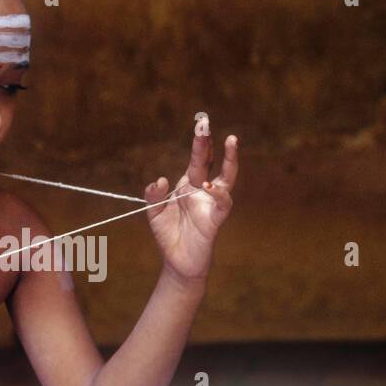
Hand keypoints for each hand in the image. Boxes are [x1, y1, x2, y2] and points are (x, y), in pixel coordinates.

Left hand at [144, 118, 237, 280]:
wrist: (177, 262)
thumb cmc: (168, 235)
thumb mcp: (154, 213)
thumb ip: (154, 195)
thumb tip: (160, 180)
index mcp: (188, 185)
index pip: (197, 159)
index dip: (200, 142)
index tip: (201, 123)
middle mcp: (202, 190)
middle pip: (209, 161)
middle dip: (208, 142)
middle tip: (206, 123)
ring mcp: (211, 203)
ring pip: (227, 177)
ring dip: (231, 160)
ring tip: (231, 141)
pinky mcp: (215, 219)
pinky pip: (223, 203)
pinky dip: (219, 193)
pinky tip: (210, 186)